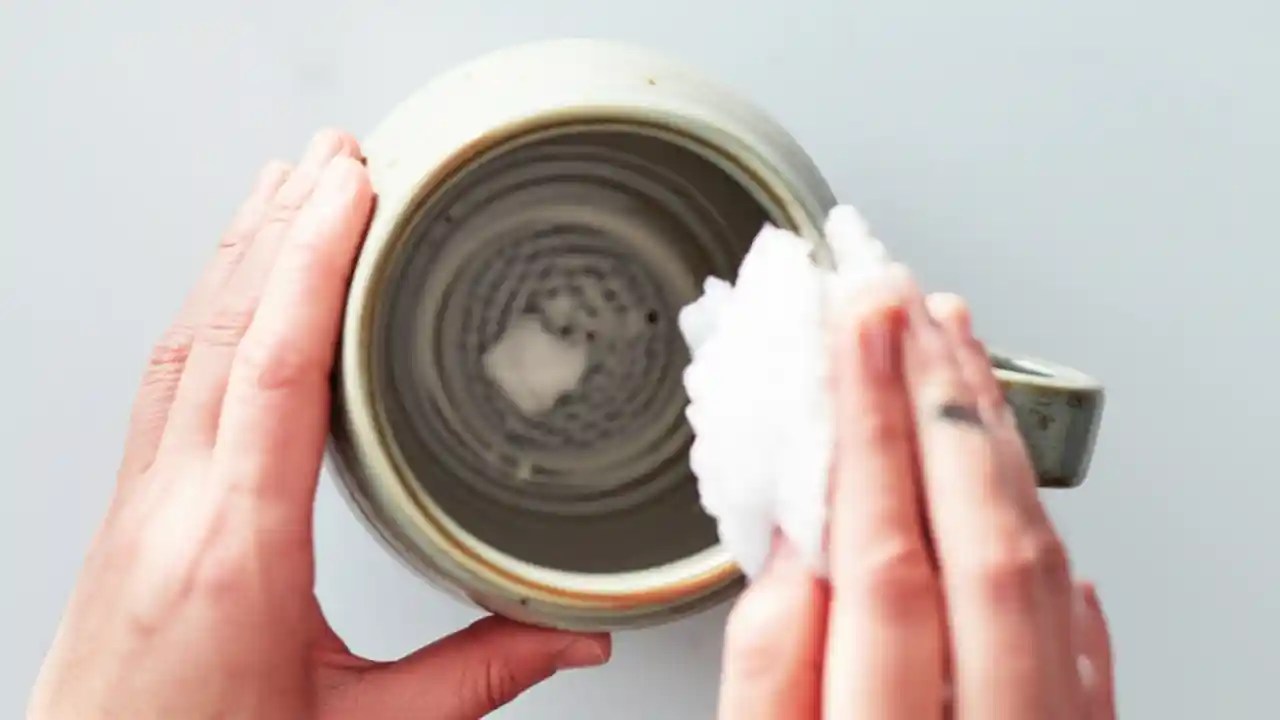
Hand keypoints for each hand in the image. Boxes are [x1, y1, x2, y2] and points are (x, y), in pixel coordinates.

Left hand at [29, 130, 610, 719]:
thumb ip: (475, 677)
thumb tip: (570, 634)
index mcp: (236, 555)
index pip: (276, 372)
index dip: (315, 266)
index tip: (351, 191)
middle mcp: (174, 511)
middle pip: (225, 330)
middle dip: (283, 226)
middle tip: (338, 157)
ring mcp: (141, 504)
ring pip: (186, 343)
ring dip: (239, 254)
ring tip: (288, 189)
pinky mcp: (132, 511)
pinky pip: (168, 380)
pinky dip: (208, 309)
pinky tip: (234, 286)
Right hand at [716, 269, 1114, 717]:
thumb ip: (767, 674)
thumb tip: (794, 546)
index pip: (884, 554)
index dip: (870, 425)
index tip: (854, 326)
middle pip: (981, 536)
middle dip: (937, 398)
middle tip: (900, 299)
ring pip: (1038, 559)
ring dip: (989, 433)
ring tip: (948, 342)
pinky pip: (1074, 602)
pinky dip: (1030, 508)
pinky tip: (1003, 458)